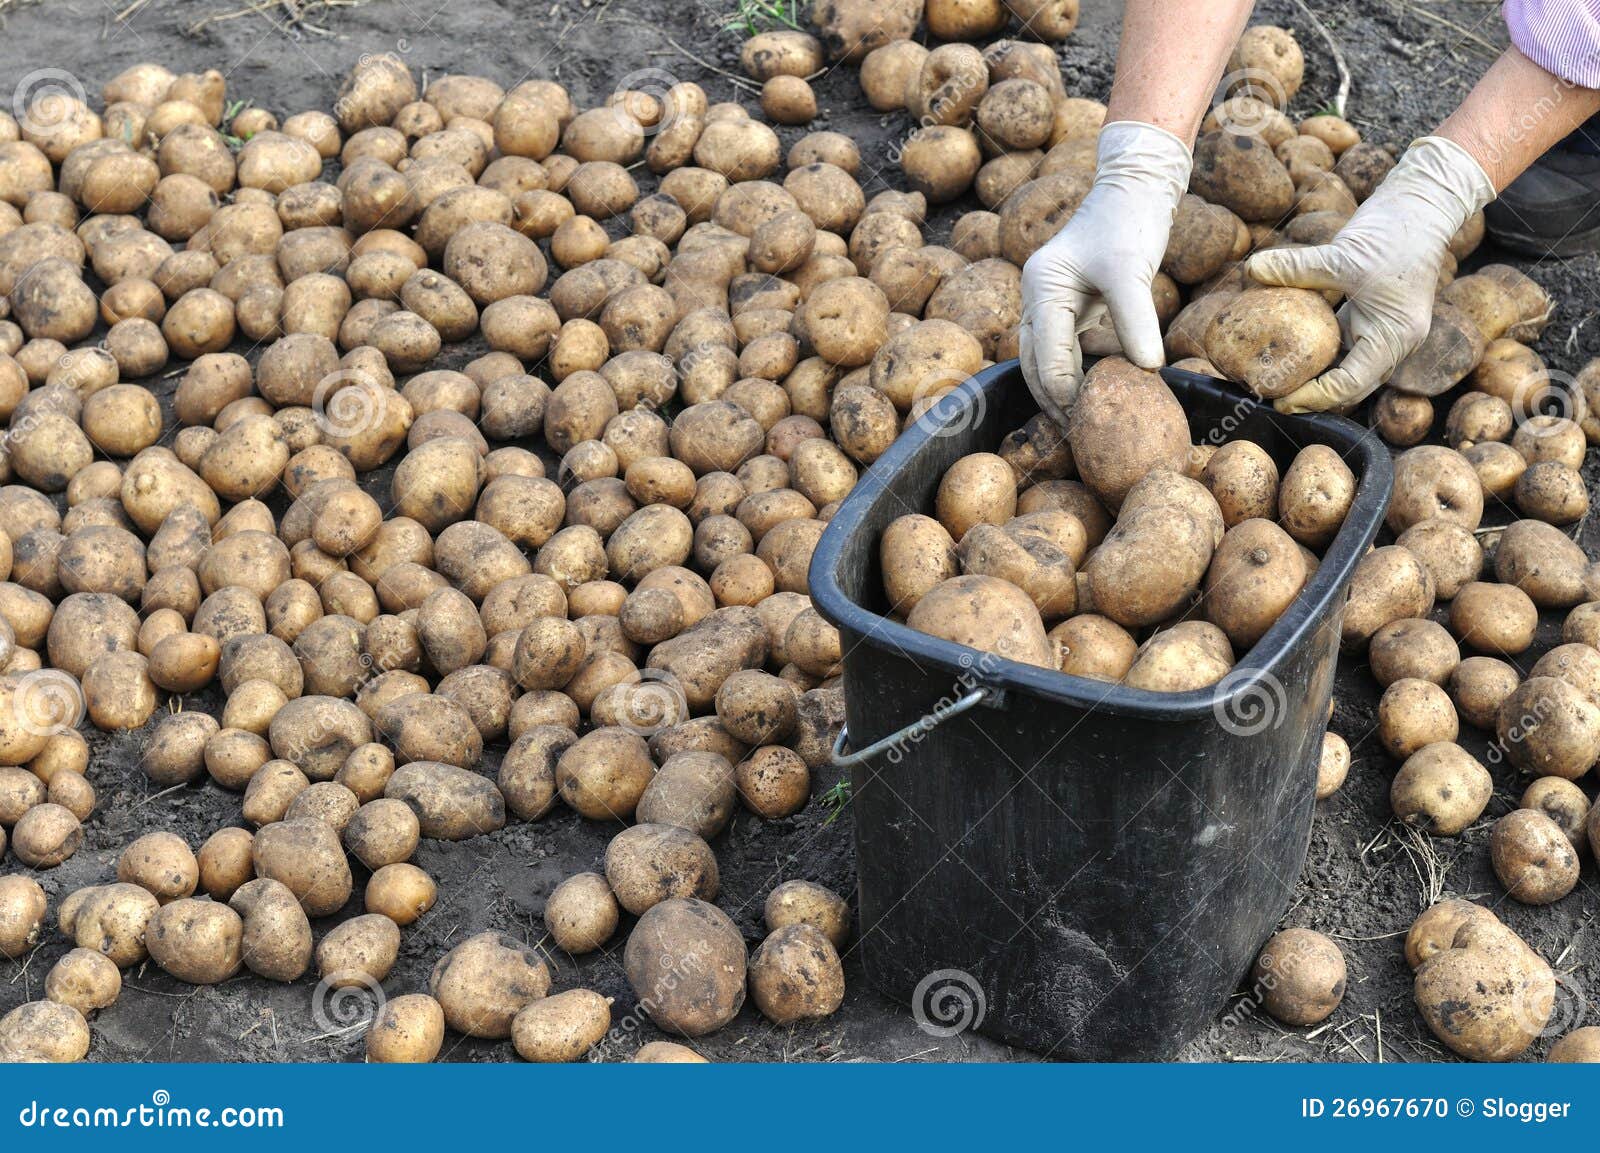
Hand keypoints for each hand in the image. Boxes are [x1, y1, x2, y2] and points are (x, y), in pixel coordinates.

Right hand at [1019, 121, 1190, 425]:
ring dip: (1061, 389)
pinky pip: (1065, 347)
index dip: (1065, 392)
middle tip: (1077, 432)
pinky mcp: (1070, 303)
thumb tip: (1148, 370)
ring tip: (1083, 420)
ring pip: (1046, 358)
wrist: (1137, 186)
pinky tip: (1094, 392)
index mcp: (1041, 287)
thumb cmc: (1130, 221)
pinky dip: (1077, 371)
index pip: (1047, 356)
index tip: (1088, 420)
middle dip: (1052, 399)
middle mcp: (1038, 296)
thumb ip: (1137, 321)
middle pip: (1034, 363)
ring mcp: (1050, 300)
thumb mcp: (1133, 271)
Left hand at [1247, 136, 1494, 412]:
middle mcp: (1395, 341)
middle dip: (1312, 395)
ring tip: (1277, 379)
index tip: (1278, 399)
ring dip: (1316, 376)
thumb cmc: (1395, 230)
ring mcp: (1387, 330)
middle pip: (1351, 386)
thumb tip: (1252, 270)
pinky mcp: (1375, 316)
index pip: (1350, 385)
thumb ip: (1296, 268)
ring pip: (1348, 368)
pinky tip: (1292, 351)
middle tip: (1270, 395)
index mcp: (1393, 337)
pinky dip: (1321, 351)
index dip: (1313, 397)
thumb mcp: (1342, 254)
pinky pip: (1345, 345)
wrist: (1425, 202)